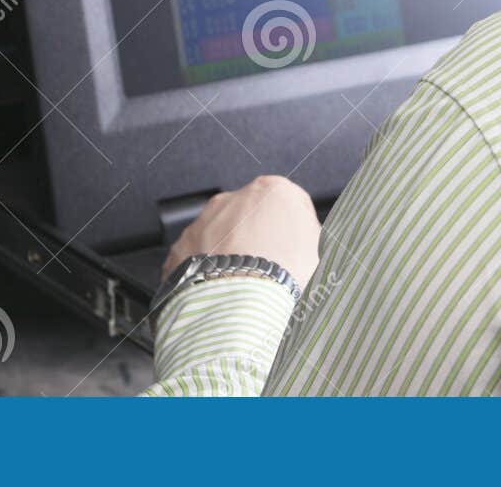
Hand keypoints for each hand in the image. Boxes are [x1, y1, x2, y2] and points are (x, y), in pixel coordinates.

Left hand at [161, 175, 320, 288]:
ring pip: (220, 237)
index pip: (288, 206)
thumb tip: (312, 249)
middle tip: (267, 276)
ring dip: (228, 258)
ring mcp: (202, 223)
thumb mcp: (321, 256)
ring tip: (241, 291)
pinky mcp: (179, 249)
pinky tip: (219, 296)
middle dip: (256, 242)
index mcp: (274, 191)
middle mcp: (233, 199)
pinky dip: (204, 275)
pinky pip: (195, 260)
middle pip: (249, 219)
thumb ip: (312, 242)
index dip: (294, 235)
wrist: (239, 309)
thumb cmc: (286, 279)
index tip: (295, 256)